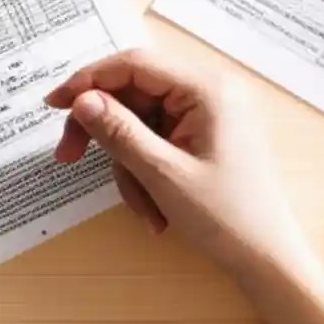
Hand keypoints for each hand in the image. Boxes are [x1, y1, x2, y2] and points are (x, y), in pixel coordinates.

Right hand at [46, 49, 311, 274]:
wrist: (269, 259)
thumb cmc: (226, 218)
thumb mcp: (163, 174)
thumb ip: (119, 131)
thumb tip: (81, 99)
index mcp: (207, 89)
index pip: (134, 64)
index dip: (88, 80)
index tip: (54, 104)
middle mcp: (209, 92)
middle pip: (134, 94)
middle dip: (104, 132)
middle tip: (68, 157)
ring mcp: (208, 115)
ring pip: (140, 124)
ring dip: (128, 165)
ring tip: (145, 209)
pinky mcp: (205, 137)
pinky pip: (157, 142)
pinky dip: (145, 173)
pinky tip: (157, 210)